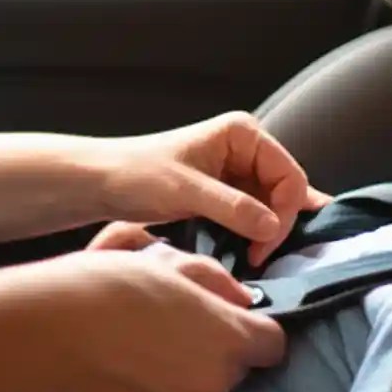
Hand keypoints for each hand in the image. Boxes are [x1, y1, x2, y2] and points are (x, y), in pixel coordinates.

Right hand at [31, 250, 285, 391]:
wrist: (46, 331)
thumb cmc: (110, 285)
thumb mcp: (170, 263)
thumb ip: (217, 281)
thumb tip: (241, 298)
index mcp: (229, 339)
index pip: (273, 344)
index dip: (255, 327)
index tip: (230, 314)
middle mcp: (214, 382)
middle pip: (236, 367)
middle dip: (217, 345)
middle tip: (177, 317)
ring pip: (201, 384)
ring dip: (187, 365)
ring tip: (146, 336)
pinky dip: (158, 384)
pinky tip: (127, 360)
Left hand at [100, 112, 330, 265]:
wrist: (101, 182)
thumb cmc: (137, 175)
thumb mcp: (186, 192)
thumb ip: (233, 208)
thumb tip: (273, 228)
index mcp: (242, 134)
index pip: (289, 175)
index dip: (285, 212)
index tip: (265, 245)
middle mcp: (245, 149)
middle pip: (285, 191)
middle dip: (277, 225)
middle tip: (260, 257)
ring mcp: (236, 171)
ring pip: (271, 206)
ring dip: (266, 233)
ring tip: (253, 258)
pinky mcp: (224, 193)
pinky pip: (252, 215)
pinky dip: (252, 234)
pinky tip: (248, 252)